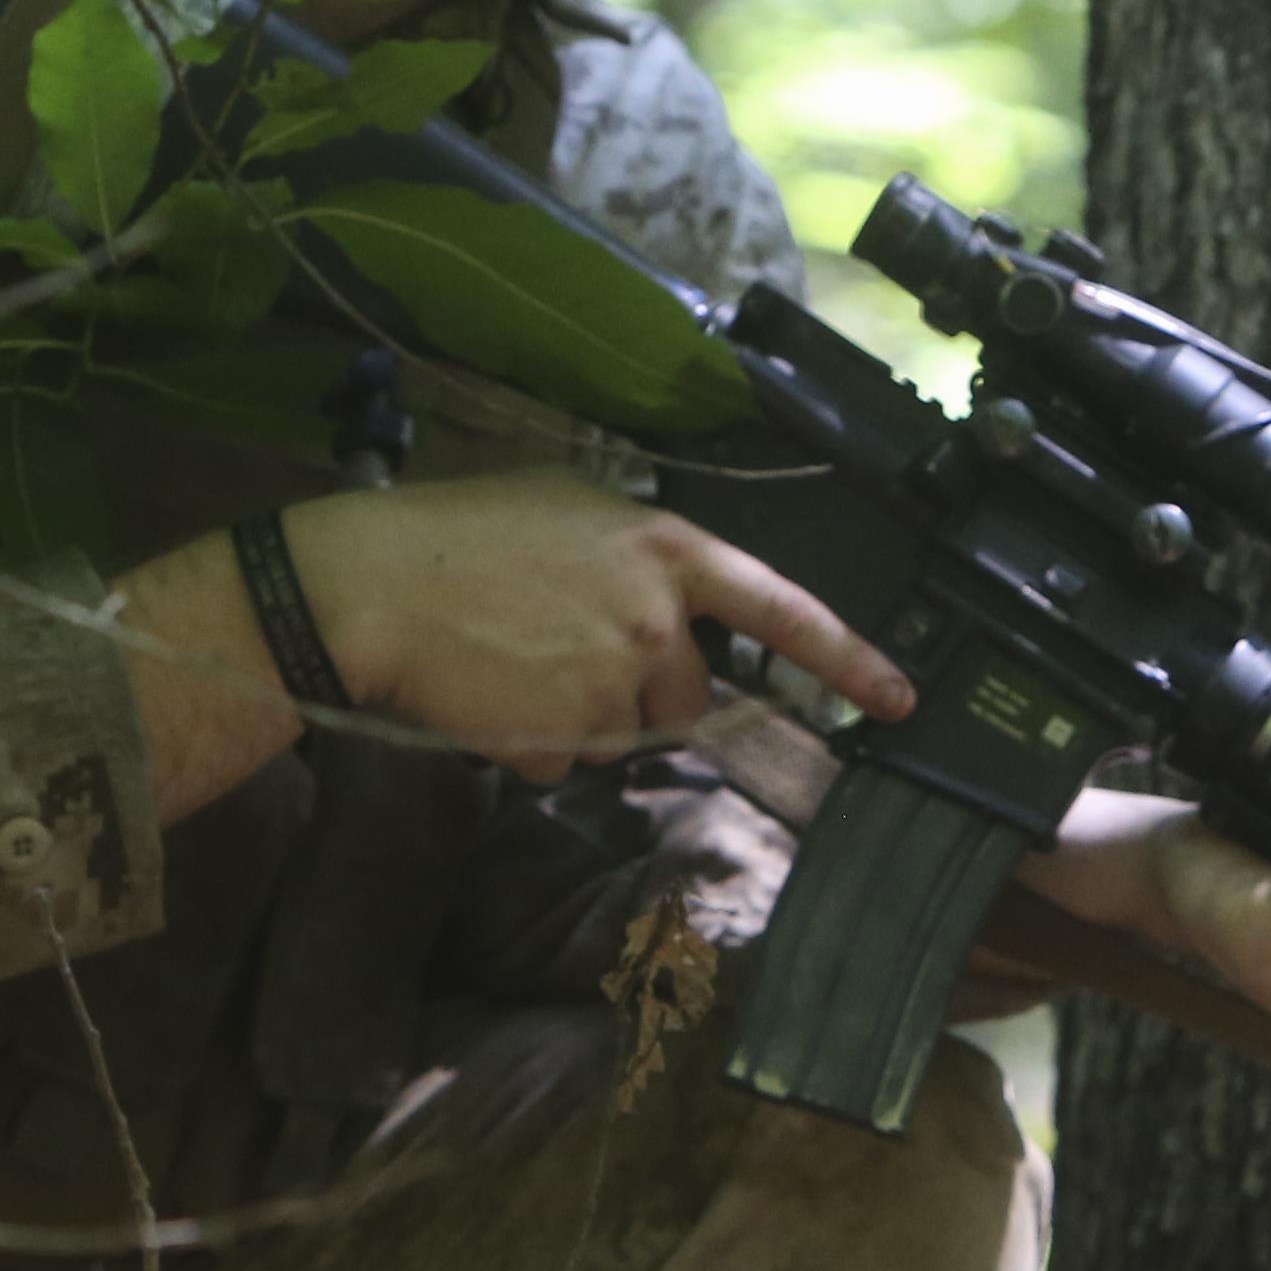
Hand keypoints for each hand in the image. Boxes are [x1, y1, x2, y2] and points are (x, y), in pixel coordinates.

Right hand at [276, 468, 908, 782]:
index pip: (782, 610)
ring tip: (508, 659)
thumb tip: (668, 602)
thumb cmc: (456, 536)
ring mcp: (614, 684)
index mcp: (666, 550)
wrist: (370, 588)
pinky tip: (488, 692)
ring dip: (575, 715)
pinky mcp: (567, 737)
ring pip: (622, 732)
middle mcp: (657, 621)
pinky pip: (566, 760)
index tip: (900, 699)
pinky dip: (530, 740)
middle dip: (634, 687)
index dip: (847, 658)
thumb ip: (635, 556)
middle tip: (555, 646)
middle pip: (686, 693)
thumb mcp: (568, 511)